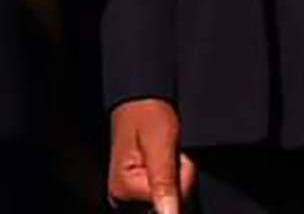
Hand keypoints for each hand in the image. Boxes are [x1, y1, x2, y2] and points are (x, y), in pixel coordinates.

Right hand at [107, 97, 193, 211]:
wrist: (139, 100)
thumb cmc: (147, 114)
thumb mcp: (160, 144)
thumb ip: (165, 182)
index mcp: (122, 189)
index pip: (174, 201)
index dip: (183, 175)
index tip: (172, 154)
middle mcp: (121, 197)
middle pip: (171, 206)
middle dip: (179, 180)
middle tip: (168, 154)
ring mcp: (128, 197)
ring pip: (172, 202)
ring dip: (177, 181)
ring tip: (166, 157)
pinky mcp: (137, 193)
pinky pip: (166, 197)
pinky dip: (172, 182)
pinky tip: (165, 166)